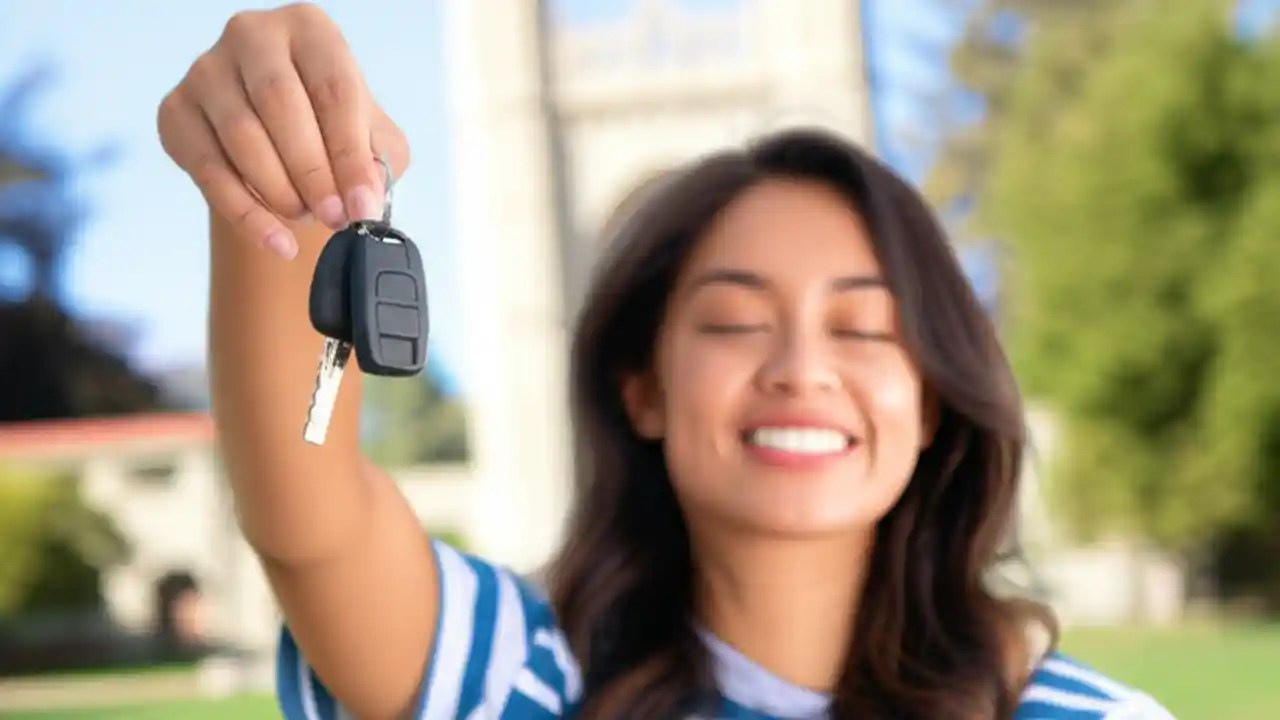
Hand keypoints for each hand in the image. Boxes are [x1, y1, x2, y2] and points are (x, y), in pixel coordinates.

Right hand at [157, 3, 409, 258]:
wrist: (280, 137)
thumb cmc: (332, 128)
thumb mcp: (372, 135)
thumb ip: (378, 160)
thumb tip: (365, 199)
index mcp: (309, 30)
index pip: (333, 89)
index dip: (350, 154)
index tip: (363, 206)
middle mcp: (252, 36)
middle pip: (280, 104)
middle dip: (313, 172)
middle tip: (335, 217)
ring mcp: (207, 70)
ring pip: (241, 136)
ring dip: (280, 191)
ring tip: (308, 219)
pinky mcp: (176, 110)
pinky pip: (209, 170)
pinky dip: (246, 214)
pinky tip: (277, 241)